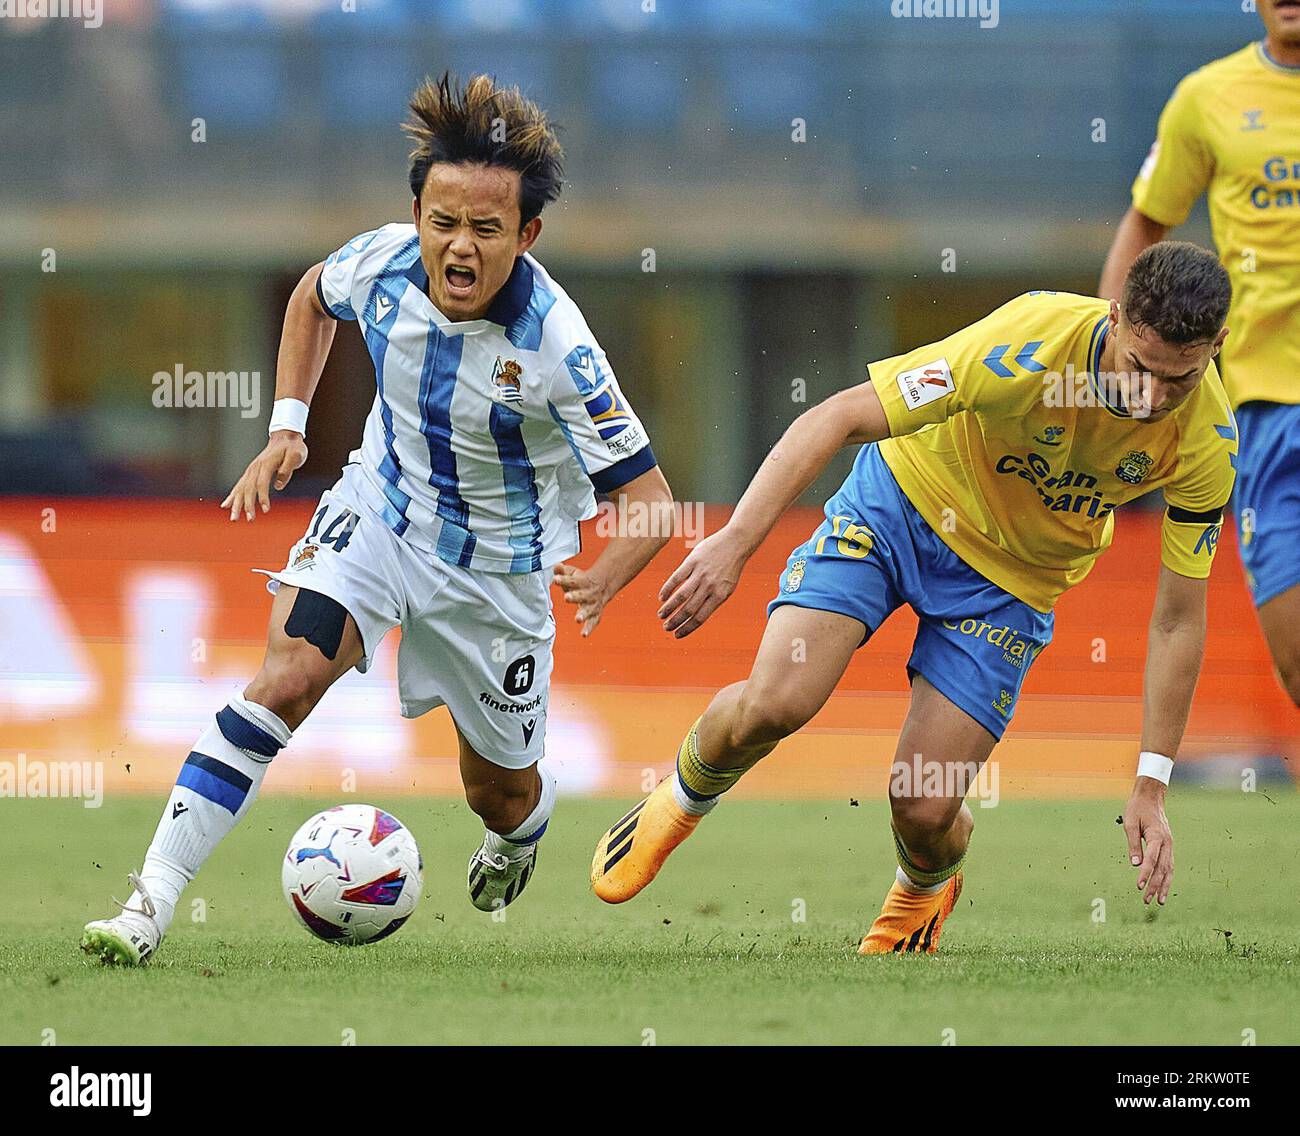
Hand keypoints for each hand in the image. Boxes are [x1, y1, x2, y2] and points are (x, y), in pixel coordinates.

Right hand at [220, 431, 306, 520]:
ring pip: (241, 489)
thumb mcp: (296, 455)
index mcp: (266, 464)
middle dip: (247, 505)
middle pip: (248, 488)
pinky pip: (239, 486)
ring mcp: (251, 470)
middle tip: (249, 520)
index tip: (265, 510)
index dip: (262, 497)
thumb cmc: (293, 447)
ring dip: (237, 504)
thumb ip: (287, 469)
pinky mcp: (251, 472)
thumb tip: (278, 485)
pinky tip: (226, 506)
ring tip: (234, 519)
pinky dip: (232, 496)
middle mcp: (255, 467)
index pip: (262, 483)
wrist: (285, 437)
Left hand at [553, 563, 611, 636]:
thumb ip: (563, 571)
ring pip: (588, 610)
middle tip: (567, 597)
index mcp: (581, 582)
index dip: (564, 579)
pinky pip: (592, 622)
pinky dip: (589, 628)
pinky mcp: (594, 614)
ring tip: (578, 619)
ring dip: (583, 615)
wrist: (602, 586)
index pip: (572, 580)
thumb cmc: (583, 581)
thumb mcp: (573, 573)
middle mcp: (587, 594)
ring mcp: (592, 605)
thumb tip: (556, 567)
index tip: (556, 579)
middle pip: (581, 595)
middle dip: (574, 597)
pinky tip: (584, 634)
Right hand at [657, 526, 746, 638]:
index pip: (700, 617)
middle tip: (666, 628)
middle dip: (675, 621)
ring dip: (669, 608)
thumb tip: (696, 613)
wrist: (736, 542)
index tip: (677, 635)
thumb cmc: (730, 567)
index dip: (687, 628)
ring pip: (681, 595)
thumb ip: (712, 599)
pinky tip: (661, 597)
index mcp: (720, 596)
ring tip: (661, 615)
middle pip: (689, 609)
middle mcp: (710, 586)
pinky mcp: (693, 561)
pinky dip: (667, 589)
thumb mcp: (726, 586)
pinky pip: (677, 578)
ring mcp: (701, 573)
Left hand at [1121, 777, 1173, 904]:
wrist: (1150, 797)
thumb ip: (1133, 844)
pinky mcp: (1168, 846)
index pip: (1152, 859)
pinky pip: (1169, 864)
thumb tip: (1135, 865)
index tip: (1139, 886)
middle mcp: (1167, 842)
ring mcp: (1170, 845)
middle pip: (1162, 868)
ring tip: (1159, 901)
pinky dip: (1167, 877)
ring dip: (1164, 885)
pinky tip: (1163, 887)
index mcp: (1157, 836)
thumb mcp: (1130, 823)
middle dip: (1155, 885)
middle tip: (1147, 900)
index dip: (1145, 874)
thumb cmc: (1137, 808)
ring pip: (1169, 869)